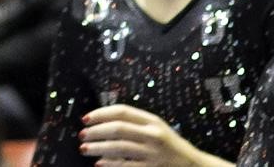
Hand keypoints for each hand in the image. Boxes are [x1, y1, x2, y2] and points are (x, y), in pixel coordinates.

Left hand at [81, 103, 211, 165]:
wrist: (192, 164)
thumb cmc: (168, 144)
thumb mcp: (156, 127)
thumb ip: (134, 122)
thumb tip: (101, 121)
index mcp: (152, 120)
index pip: (122, 111)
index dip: (101, 114)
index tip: (86, 118)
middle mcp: (153, 134)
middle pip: (118, 129)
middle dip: (96, 131)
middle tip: (82, 135)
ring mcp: (152, 153)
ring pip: (119, 148)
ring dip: (98, 148)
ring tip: (85, 149)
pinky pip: (126, 165)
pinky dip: (110, 163)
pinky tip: (99, 163)